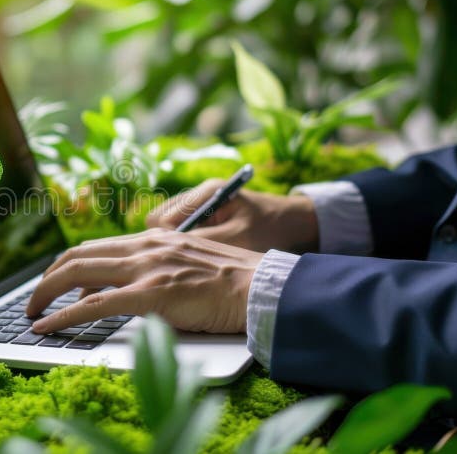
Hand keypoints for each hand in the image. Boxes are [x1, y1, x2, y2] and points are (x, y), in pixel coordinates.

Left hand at [26, 228, 263, 334]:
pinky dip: (64, 316)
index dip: (69, 265)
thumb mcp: (190, 262)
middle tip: (33, 299)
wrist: (262, 287)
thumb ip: (159, 267)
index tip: (55, 283)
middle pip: (78, 255)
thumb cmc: (233, 281)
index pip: (97, 247)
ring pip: (79, 273)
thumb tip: (130, 285)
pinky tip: (47, 327)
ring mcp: (147, 268)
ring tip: (31, 313)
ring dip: (46, 294)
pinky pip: (96, 304)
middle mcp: (145, 247)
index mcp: (154, 239)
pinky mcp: (152, 293)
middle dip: (47, 278)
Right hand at [146, 179, 318, 252]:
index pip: (163, 217)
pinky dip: (184, 247)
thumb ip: (203, 242)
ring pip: (167, 229)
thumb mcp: (238, 238)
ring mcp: (199, 207)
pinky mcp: (204, 219)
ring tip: (192, 263)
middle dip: (164, 243)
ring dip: (174, 246)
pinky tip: (200, 260)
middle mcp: (198, 196)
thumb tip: (167, 253)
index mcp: (206, 193)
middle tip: (181, 263)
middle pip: (159, 221)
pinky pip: (181, 233)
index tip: (174, 261)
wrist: (297, 224)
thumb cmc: (271, 230)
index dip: (164, 241)